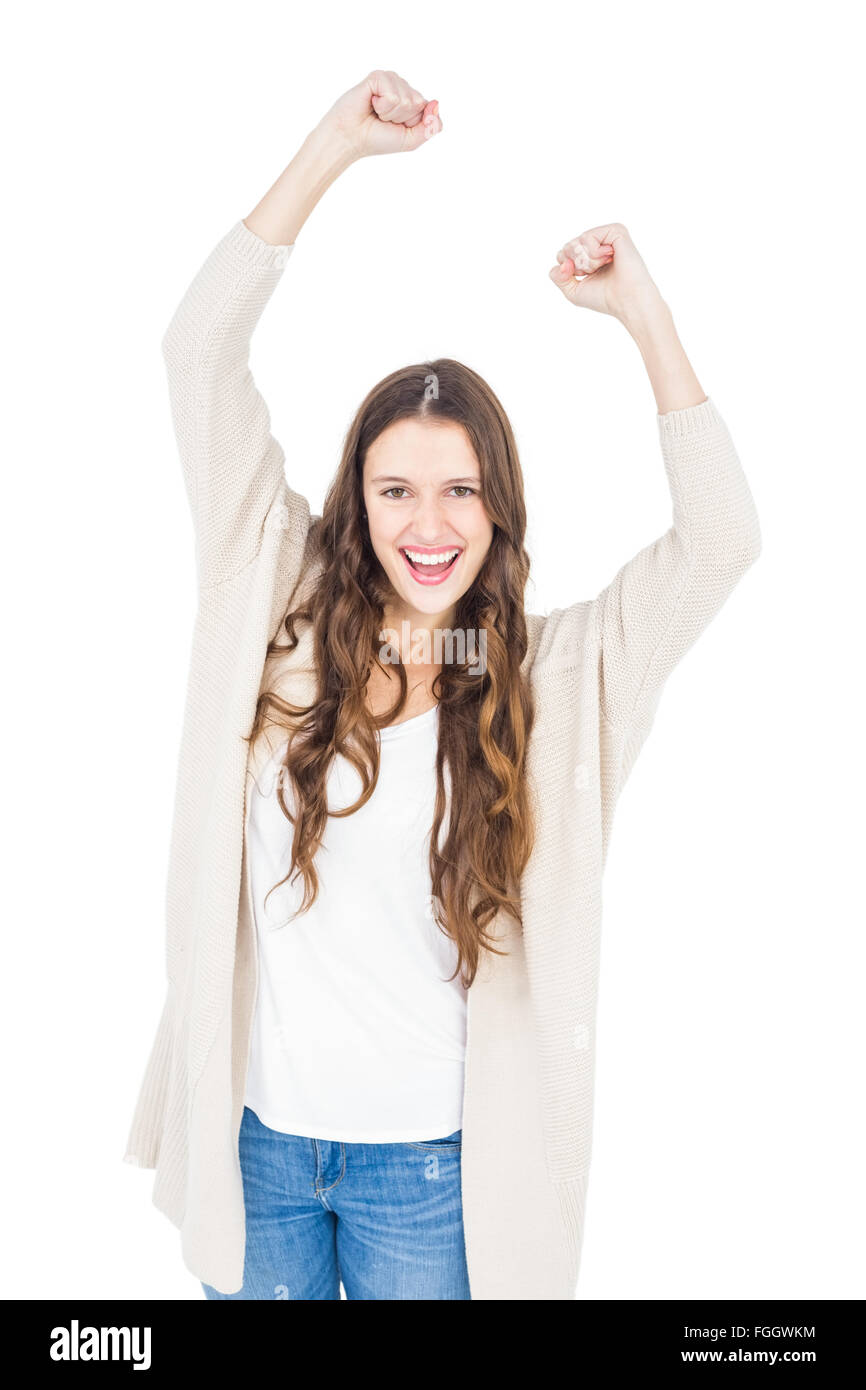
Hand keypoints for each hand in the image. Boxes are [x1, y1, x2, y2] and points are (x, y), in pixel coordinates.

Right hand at [317, 69, 441, 160]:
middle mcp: (402, 87)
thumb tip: (436, 102)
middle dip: (402, 118)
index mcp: (412, 100)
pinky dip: (382, 106)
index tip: (396, 127)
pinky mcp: (377, 76)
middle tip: (384, 120)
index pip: (429, 109)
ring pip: (407, 98)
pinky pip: (392, 94)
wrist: (351, 138)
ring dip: (390, 113)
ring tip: (376, 113)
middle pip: (419, 102)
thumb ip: (431, 126)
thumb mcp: (411, 140)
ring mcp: (390, 80)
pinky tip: (371, 104)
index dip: (413, 124)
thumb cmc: (377, 139)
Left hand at [548, 223, 663, 320]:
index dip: (567, 268)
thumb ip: (558, 277)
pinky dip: (594, 252)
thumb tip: (560, 264)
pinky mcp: (616, 231)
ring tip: (604, 265)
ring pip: (578, 241)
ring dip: (586, 261)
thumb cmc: (605, 298)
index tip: (585, 276)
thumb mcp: (573, 291)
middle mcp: (599, 243)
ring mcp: (608, 236)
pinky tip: (609, 258)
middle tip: (596, 271)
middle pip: (568, 246)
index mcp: (590, 255)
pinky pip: (589, 237)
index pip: (564, 253)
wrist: (627, 301)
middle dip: (577, 264)